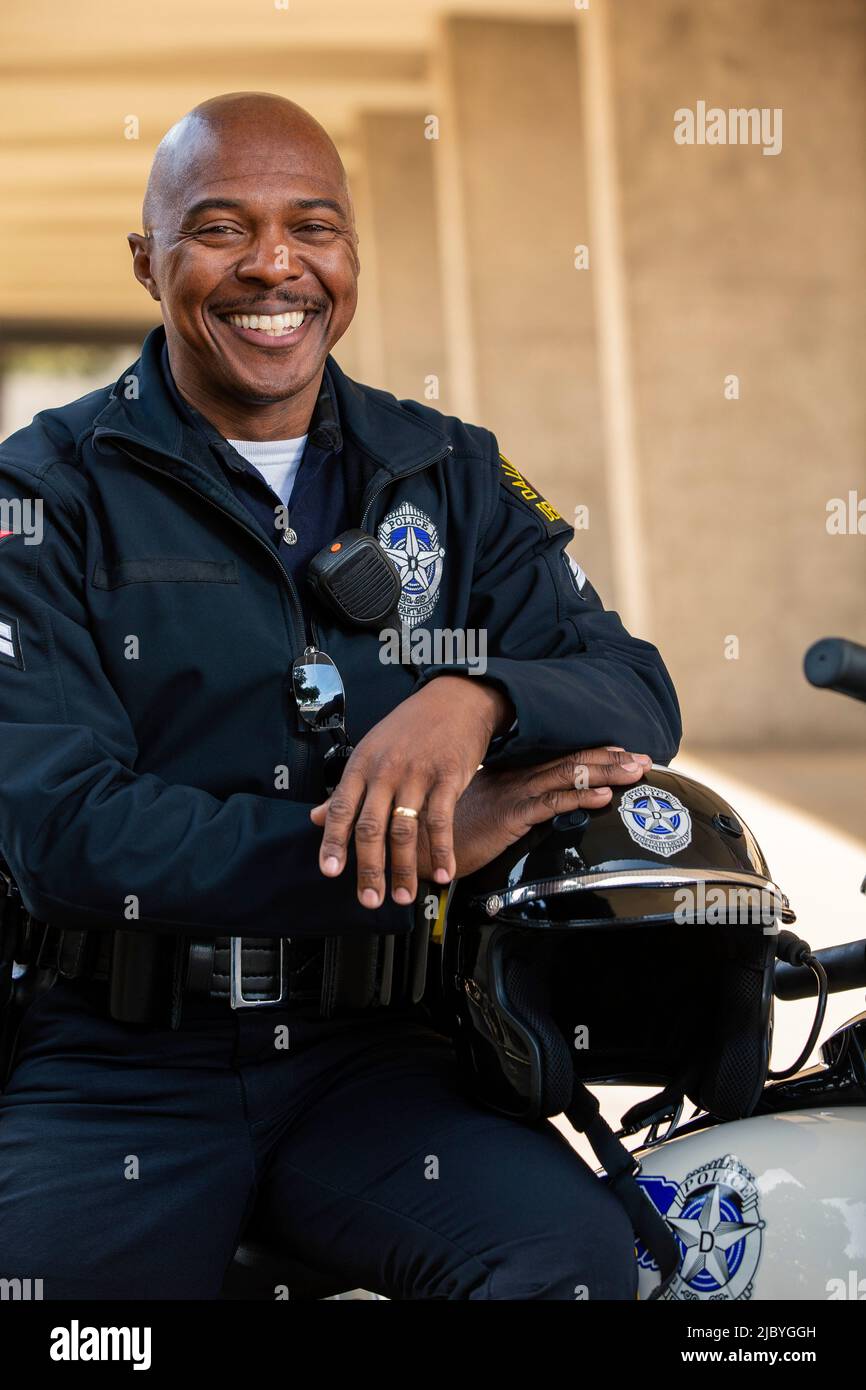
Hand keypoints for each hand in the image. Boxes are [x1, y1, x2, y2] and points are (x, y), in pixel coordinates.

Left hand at [309, 676, 513, 907]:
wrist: (455, 700)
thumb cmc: (409, 728)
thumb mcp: (371, 751)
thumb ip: (346, 789)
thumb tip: (316, 818)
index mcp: (362, 765)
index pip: (341, 808)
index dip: (333, 842)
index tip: (330, 872)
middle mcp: (386, 771)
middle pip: (371, 826)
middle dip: (369, 867)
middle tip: (369, 900)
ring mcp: (417, 774)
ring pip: (405, 829)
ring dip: (403, 868)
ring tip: (403, 897)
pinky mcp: (448, 777)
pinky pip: (442, 820)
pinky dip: (442, 851)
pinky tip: (442, 874)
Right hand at [419, 746, 652, 879]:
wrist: (418, 839)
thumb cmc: (447, 830)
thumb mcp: (483, 813)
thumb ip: (507, 807)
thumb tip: (529, 810)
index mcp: (512, 776)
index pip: (560, 758)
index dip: (594, 753)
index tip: (623, 751)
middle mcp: (517, 778)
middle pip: (572, 761)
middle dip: (611, 758)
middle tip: (644, 757)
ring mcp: (515, 794)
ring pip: (569, 776)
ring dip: (607, 772)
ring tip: (636, 770)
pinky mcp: (511, 815)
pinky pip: (552, 803)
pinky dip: (581, 798)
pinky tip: (604, 797)